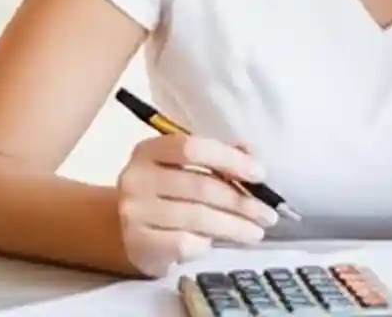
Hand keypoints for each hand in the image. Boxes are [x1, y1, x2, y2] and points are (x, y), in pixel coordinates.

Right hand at [117, 134, 278, 276]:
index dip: (230, 160)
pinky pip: (184, 243)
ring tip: (256, 232)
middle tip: (267, 214)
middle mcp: (136, 178)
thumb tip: (253, 156)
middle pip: (200, 186)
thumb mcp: (187, 168)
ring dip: (234, 227)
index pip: (193, 148)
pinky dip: (206, 244)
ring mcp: (134, 212)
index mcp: (149, 150)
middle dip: (241, 202)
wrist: (124, 231)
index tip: (259, 175)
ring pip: (197, 218)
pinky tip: (216, 243)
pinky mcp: (137, 244)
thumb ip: (219, 157)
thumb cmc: (166, 194)